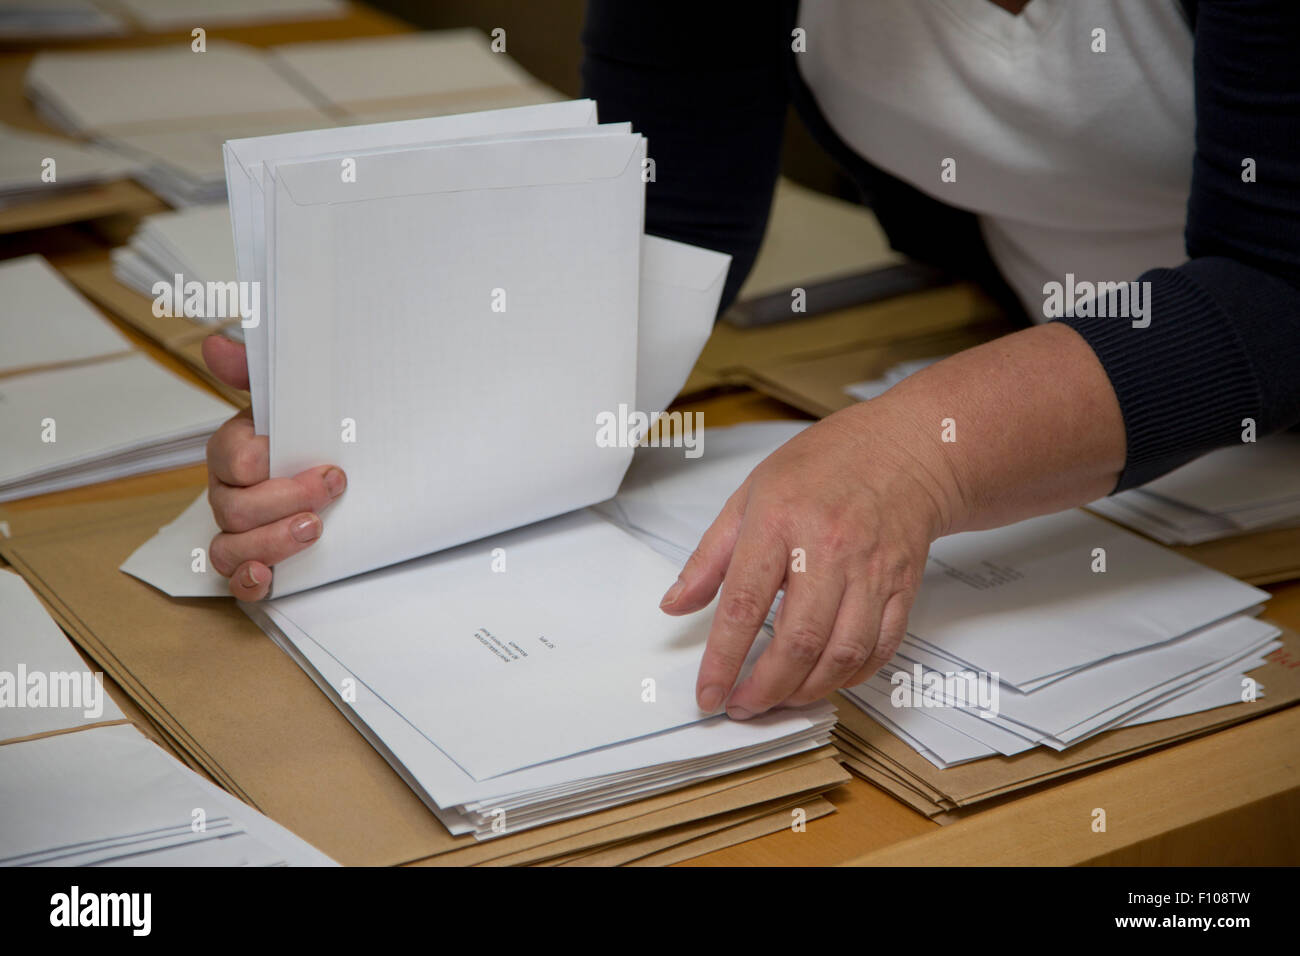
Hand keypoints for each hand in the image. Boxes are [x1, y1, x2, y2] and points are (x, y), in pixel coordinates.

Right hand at [201, 335, 345, 600]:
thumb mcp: (291, 399)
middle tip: (332, 487)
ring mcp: (240, 532)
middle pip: (235, 508)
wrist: (342, 463)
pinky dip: (249, 580)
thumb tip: (216, 345)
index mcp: (234, 452)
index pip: (231, 460)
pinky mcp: (257, 562)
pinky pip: (236, 581)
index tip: (320, 460)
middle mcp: (229, 494)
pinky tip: (268, 574)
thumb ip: (255, 371)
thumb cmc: (309, 433)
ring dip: (273, 541)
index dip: (264, 461)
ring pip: (231, 547)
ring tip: (316, 528)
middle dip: (285, 500)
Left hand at [659, 399, 961, 718]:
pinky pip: (880, 649)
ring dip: (807, 691)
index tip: (709, 692)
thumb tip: (676, 604)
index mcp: (779, 522)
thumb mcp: (749, 496)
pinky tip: (825, 680)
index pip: (744, 605)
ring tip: (779, 698)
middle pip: (798, 641)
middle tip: (744, 705)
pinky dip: (850, 677)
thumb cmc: (824, 468)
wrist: (902, 451)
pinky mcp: (902, 586)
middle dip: (765, 688)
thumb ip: (709, 557)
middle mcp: (828, 549)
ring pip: (842, 654)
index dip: (723, 659)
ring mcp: (870, 571)